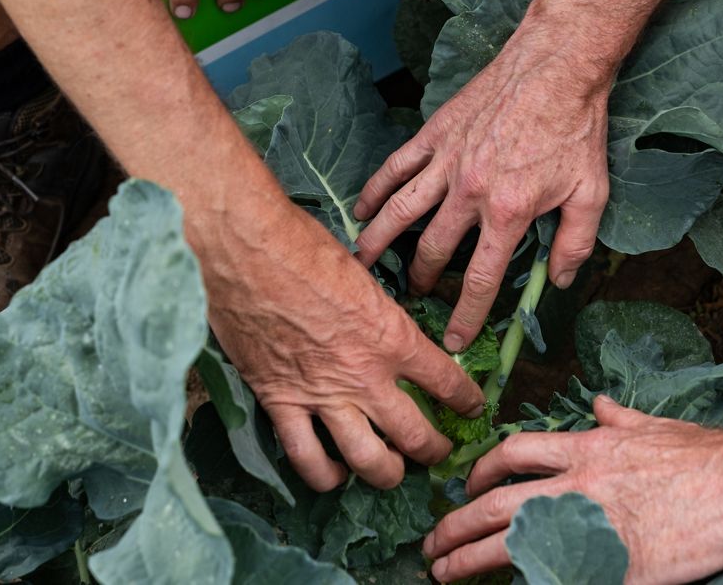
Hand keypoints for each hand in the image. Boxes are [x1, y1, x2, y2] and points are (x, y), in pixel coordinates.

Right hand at [203, 200, 484, 490]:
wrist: (248, 252)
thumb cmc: (305, 248)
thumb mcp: (364, 276)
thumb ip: (380, 312)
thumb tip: (388, 323)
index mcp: (393, 338)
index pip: (447, 382)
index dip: (468, 401)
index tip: (474, 408)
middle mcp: (365, 376)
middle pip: (416, 437)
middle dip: (435, 451)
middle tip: (439, 453)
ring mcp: (323, 396)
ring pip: (368, 461)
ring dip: (387, 473)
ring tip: (392, 471)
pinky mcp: (281, 403)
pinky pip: (307, 458)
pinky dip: (324, 475)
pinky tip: (334, 473)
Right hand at [353, 24, 610, 351]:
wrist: (556, 66)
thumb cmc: (576, 128)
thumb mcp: (591, 193)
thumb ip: (574, 244)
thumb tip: (558, 282)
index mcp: (508, 212)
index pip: (481, 278)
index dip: (467, 314)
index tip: (453, 340)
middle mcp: (469, 192)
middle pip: (432, 250)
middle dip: (421, 281)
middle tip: (413, 299)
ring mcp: (447, 161)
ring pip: (401, 210)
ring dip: (378, 242)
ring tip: (363, 266)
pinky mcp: (435, 134)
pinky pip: (396, 167)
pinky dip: (375, 190)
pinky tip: (361, 209)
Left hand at [424, 397, 722, 583]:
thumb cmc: (705, 454)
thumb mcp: (654, 425)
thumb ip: (620, 419)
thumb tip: (600, 405)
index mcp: (587, 451)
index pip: (514, 455)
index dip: (482, 470)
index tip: (468, 485)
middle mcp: (578, 487)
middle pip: (496, 504)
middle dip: (455, 524)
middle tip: (432, 542)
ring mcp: (592, 529)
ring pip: (512, 544)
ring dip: (470, 560)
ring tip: (445, 572)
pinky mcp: (617, 569)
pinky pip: (560, 581)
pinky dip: (532, 584)